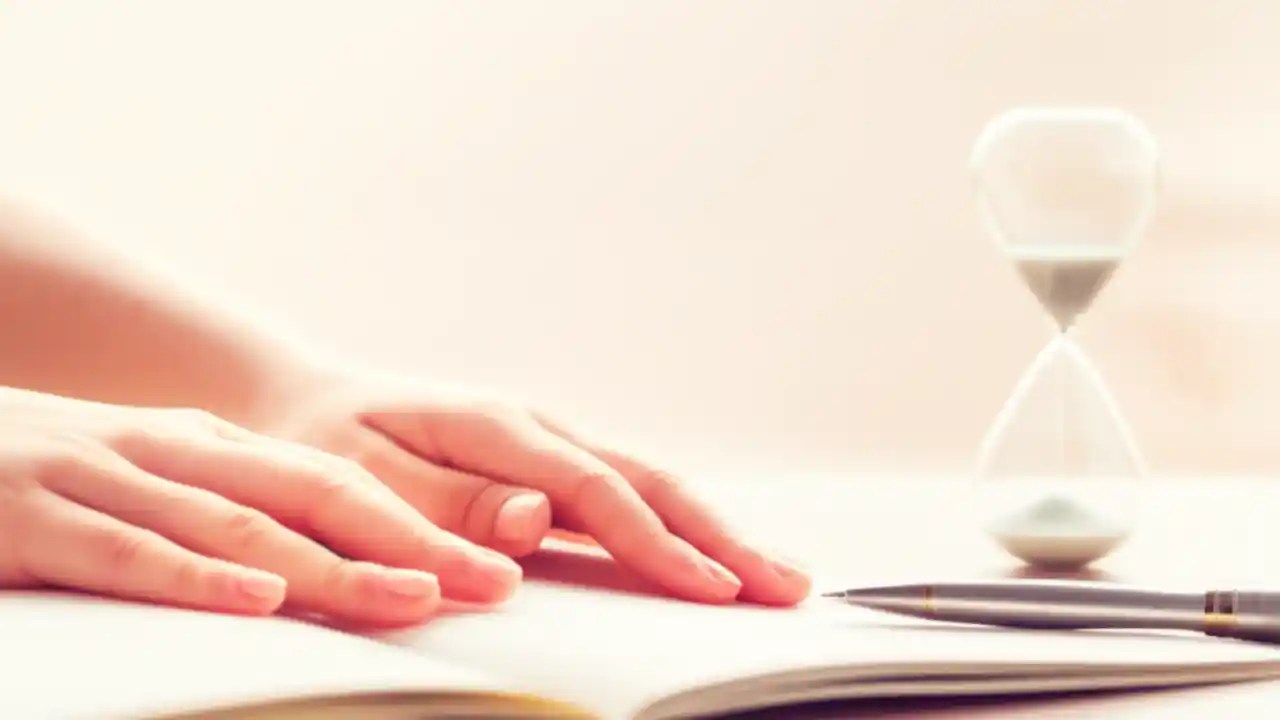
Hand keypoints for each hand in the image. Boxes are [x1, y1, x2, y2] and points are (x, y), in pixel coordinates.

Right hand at [0, 387, 520, 626]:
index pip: (336, 487)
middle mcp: (174, 453)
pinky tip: (258, 601)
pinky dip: (198, 577)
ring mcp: (104, 479)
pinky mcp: (33, 518)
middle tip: (492, 585)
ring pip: (241, 525)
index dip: (419, 526)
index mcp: (210, 448)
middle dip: (410, 543)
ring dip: (334, 565)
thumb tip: (320, 573)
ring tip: (413, 596)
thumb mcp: (153, 487)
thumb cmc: (51, 481)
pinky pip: (129, 552)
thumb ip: (228, 516)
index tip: (492, 569)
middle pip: (315, 497)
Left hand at [250, 367, 811, 605]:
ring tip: (774, 576)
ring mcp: (545, 445)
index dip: (655, 542)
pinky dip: (675, 526)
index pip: (593, 489)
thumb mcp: (363, 478)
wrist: (303, 406)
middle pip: (647, 481)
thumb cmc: (324, 449)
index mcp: (495, 427)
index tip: (712, 589)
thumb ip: (449, 502)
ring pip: (647, 485)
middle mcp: (534, 430)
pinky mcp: (543, 466)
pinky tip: (708, 555)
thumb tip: (537, 519)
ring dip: (713, 532)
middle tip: (790, 586)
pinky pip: (623, 496)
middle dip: (721, 537)